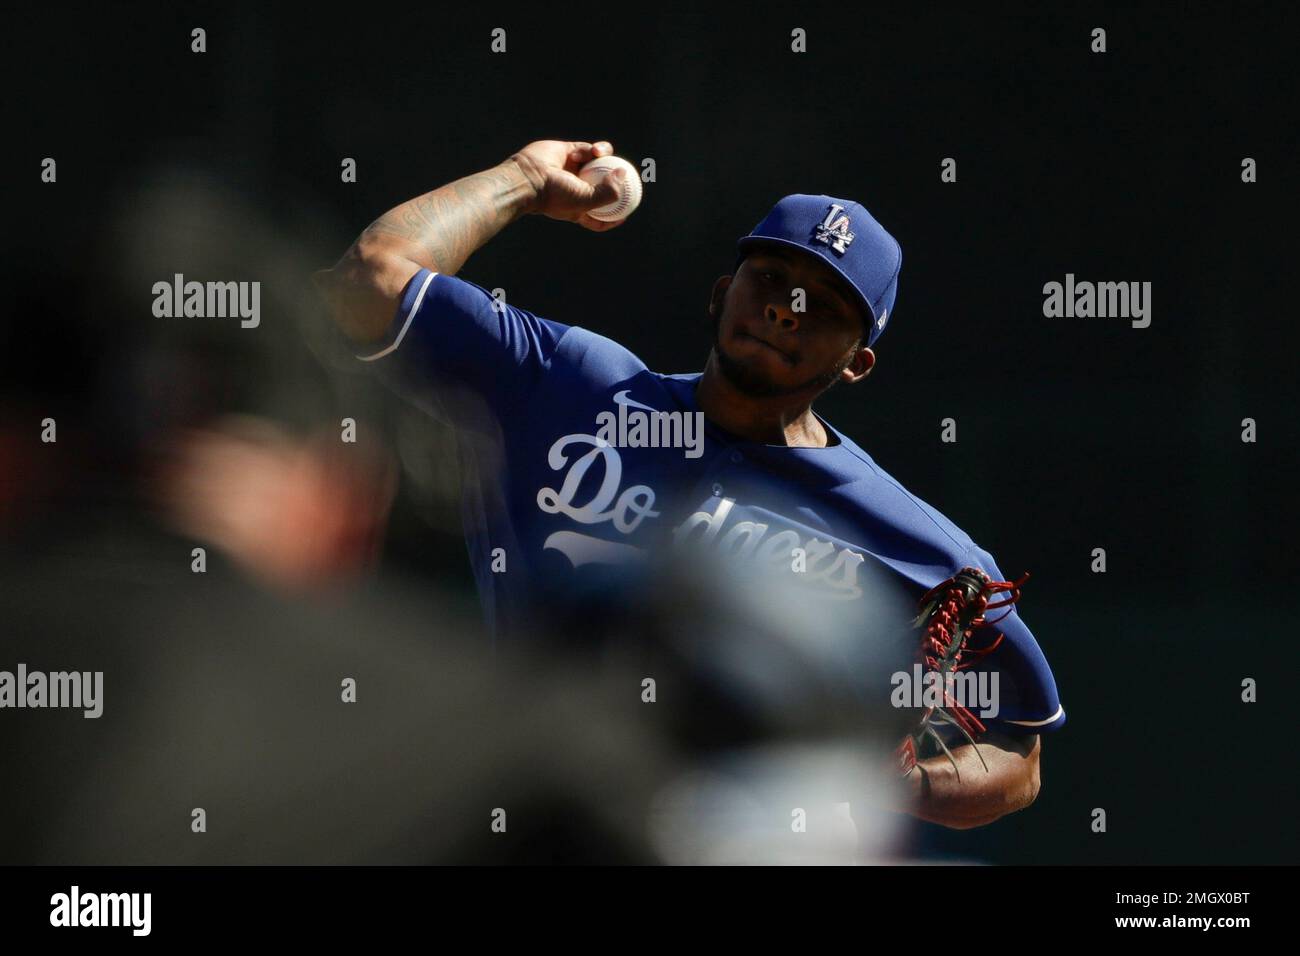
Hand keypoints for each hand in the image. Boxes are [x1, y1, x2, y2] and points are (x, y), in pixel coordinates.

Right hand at [508, 139, 628, 231]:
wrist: (529, 177)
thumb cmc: (555, 195)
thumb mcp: (585, 201)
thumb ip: (608, 193)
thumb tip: (623, 174)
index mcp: (578, 208)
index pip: (599, 217)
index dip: (613, 217)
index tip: (625, 214)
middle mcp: (577, 189)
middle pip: (602, 187)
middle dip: (617, 183)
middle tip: (631, 178)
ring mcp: (573, 170)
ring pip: (599, 164)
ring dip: (607, 160)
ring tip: (606, 159)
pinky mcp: (569, 152)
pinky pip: (589, 149)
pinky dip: (595, 149)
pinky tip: (596, 151)